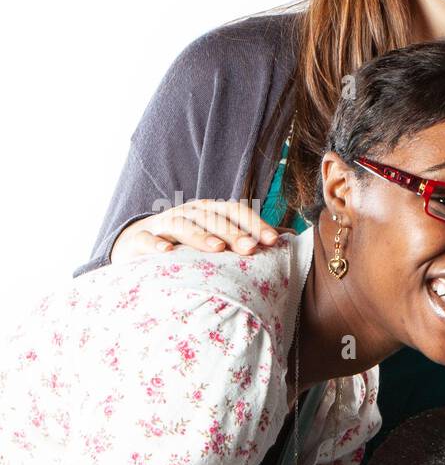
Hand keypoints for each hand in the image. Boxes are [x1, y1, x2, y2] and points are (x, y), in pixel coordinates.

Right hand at [111, 200, 280, 262]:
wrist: (137, 244)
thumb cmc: (188, 245)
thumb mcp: (215, 238)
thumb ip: (245, 239)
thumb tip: (287, 240)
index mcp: (210, 212)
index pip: (235, 211)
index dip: (255, 223)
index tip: (273, 241)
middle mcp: (189, 213)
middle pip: (212, 219)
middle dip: (233, 233)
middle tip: (250, 249)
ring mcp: (163, 225)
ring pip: (182, 226)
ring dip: (200, 236)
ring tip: (217, 249)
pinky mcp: (139, 240)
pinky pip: (146, 240)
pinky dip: (155, 245)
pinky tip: (166, 254)